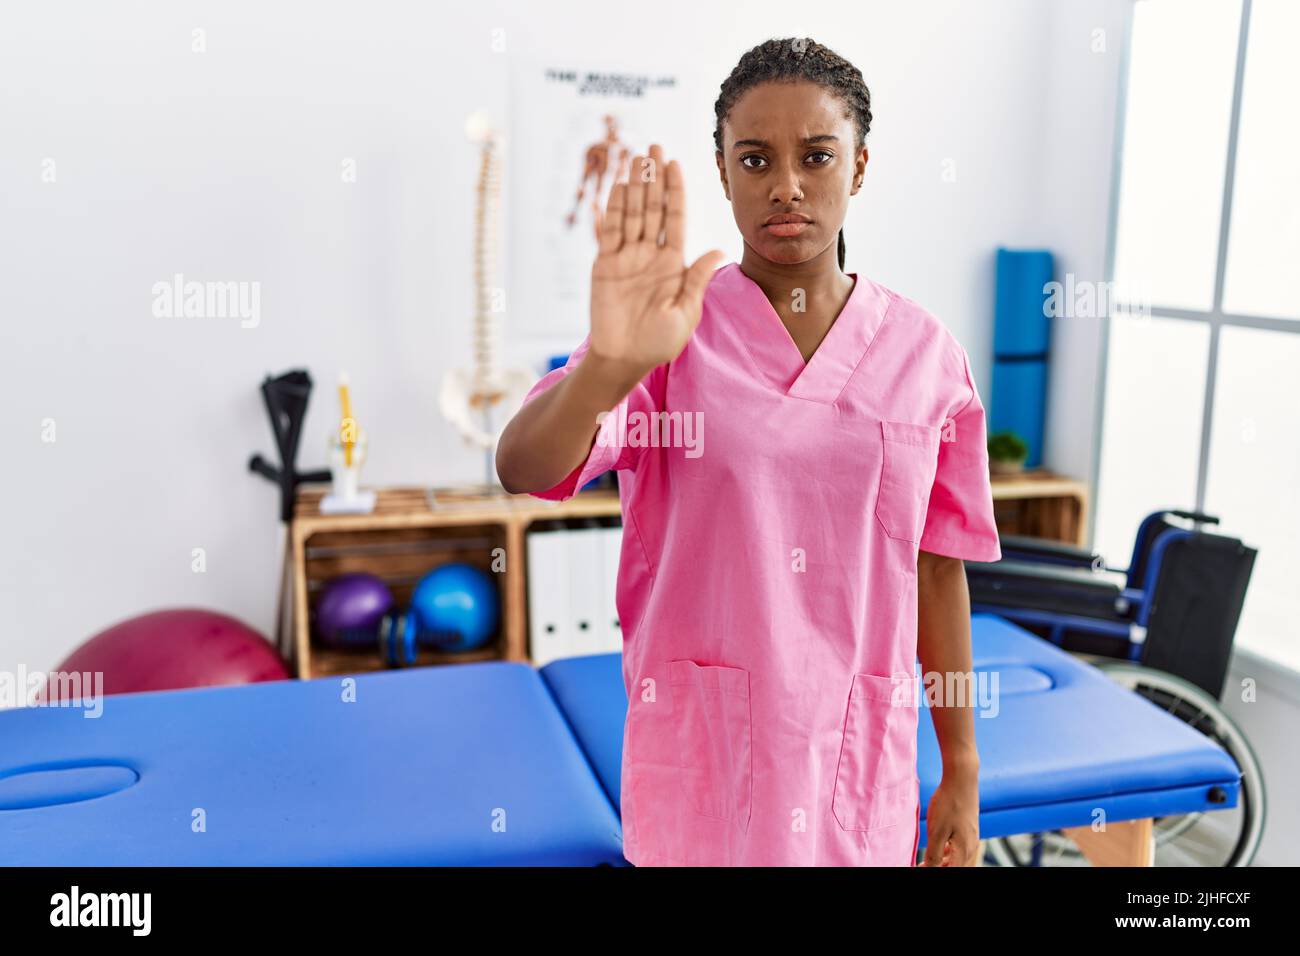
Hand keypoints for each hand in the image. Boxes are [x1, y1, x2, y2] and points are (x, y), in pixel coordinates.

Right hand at [588, 143, 725, 378]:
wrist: (625, 358)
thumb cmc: (659, 341)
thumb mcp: (686, 311)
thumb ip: (697, 279)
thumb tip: (716, 249)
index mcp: (673, 262)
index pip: (675, 218)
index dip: (674, 191)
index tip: (675, 164)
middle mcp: (649, 254)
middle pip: (651, 208)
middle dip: (653, 177)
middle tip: (653, 146)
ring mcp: (626, 257)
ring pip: (629, 214)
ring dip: (631, 186)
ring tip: (633, 157)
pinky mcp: (604, 265)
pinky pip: (607, 233)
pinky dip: (609, 211)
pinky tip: (612, 189)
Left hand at [918, 772, 980, 866]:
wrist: (961, 780)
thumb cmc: (948, 804)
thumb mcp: (936, 831)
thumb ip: (934, 854)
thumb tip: (929, 868)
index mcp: (964, 851)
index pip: (951, 871)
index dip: (935, 871)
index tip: (921, 867)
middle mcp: (971, 847)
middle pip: (958, 867)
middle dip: (942, 868)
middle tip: (924, 865)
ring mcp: (972, 838)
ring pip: (960, 860)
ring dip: (945, 863)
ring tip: (927, 861)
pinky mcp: (969, 829)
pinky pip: (960, 849)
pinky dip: (949, 853)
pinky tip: (940, 847)